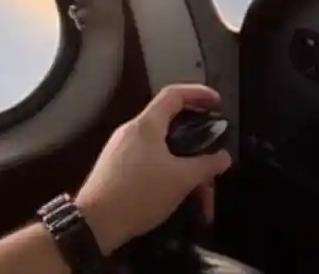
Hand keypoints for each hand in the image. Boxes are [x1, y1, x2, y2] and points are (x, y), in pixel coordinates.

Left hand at [76, 84, 231, 253]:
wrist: (94, 224)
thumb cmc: (139, 193)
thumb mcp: (181, 180)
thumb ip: (206, 165)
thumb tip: (223, 157)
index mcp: (146, 124)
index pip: (174, 94)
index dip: (199, 93)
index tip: (218, 103)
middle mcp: (131, 131)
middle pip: (170, 124)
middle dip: (196, 142)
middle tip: (213, 154)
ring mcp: (120, 150)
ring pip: (161, 149)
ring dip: (184, 166)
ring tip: (199, 191)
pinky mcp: (115, 169)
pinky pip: (148, 162)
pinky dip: (167, 173)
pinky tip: (177, 195)